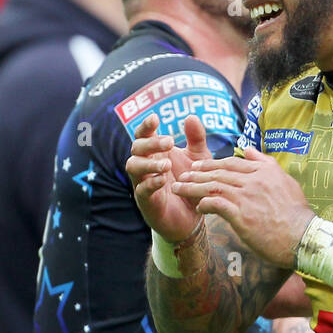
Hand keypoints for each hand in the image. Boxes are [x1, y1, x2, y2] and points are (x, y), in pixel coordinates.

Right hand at [125, 114, 212, 241]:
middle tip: (169, 142)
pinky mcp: (146, 201)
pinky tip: (163, 180)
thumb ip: (195, 139)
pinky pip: (141, 190)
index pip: (144, 135)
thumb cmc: (192, 182)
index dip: (146, 126)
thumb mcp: (199, 158)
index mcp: (155, 152)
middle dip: (150, 143)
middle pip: (137, 148)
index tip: (155, 118)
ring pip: (133, 167)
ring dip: (148, 163)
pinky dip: (151, 183)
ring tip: (166, 164)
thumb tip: (190, 116)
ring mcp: (142, 183)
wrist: (194, 216)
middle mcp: (146, 165)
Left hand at [172, 147, 313, 267]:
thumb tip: (249, 149)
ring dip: (193, 187)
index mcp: (265, 171)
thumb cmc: (297, 214)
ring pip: (213, 186)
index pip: (232, 162)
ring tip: (179, 189)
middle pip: (219, 173)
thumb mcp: (286, 181)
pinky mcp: (242, 215)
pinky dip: (204, 204)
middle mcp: (254, 180)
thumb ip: (266, 164)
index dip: (212, 164)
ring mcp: (247, 197)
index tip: (198, 166)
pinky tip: (197, 207)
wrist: (303, 237)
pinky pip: (216, 204)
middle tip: (181, 175)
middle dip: (197, 174)